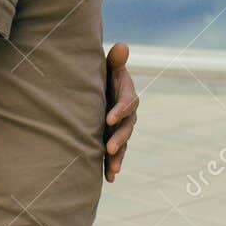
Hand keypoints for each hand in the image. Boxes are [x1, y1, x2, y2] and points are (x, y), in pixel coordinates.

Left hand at [104, 41, 138, 182]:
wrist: (97, 89)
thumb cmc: (102, 75)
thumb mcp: (108, 68)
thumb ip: (114, 61)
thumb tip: (122, 46)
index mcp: (127, 96)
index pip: (128, 103)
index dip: (120, 110)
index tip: (109, 117)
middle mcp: (127, 115)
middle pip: (127, 128)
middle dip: (119, 138)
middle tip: (109, 147)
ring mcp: (121, 129)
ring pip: (122, 145)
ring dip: (118, 157)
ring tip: (112, 170)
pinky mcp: (112, 140)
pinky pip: (115, 155)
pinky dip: (111, 166)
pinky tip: (108, 180)